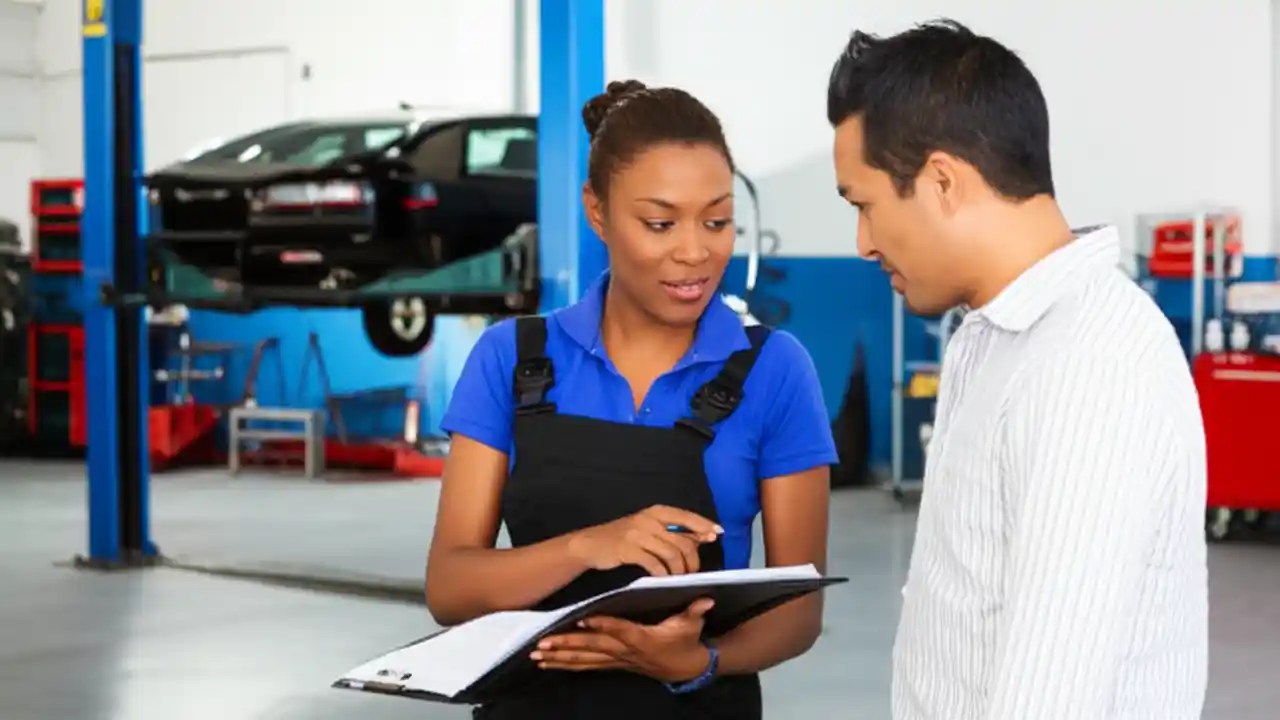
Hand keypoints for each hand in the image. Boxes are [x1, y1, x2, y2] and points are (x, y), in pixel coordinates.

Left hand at [530, 597, 715, 682]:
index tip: (583, 619)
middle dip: (567, 645)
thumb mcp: (692, 624)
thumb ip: (695, 611)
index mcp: (642, 638)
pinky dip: (566, 664)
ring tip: (537, 654)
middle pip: (593, 648)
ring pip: (585, 659)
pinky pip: (586, 666)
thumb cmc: (686, 640)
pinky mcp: (612, 664)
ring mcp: (617, 660)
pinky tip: (547, 663)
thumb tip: (706, 598)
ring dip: (560, 657)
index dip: (602, 626)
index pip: (619, 630)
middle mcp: (625, 651)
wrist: (685, 667)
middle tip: (543, 643)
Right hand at [566, 504, 721, 576]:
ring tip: (679, 578)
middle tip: (693, 573)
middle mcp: (648, 520)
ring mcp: (638, 534)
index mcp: (655, 512)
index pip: (685, 516)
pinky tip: (663, 579)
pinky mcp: (628, 550)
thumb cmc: (623, 537)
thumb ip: (674, 532)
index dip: (703, 525)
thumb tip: (705, 536)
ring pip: (672, 553)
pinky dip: (663, 573)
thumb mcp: (649, 530)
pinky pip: (654, 564)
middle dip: (693, 559)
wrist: (590, 544)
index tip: (717, 534)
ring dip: (680, 570)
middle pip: (682, 540)